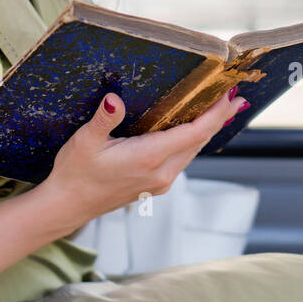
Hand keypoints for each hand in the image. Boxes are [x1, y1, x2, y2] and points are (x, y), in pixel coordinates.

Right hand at [41, 88, 250, 228]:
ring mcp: (160, 181)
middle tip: (234, 95)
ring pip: (192, 151)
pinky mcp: (155, 184)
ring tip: (221, 108)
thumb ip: (104, 119)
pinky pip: (182, 158)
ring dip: (208, 129)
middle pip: (200, 141)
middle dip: (219, 118)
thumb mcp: (85, 142)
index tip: (229, 96)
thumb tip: (115, 99)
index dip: (216, 114)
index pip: (194, 133)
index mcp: (149, 158)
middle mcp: (161, 172)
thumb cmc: (75, 173)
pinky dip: (193, 140)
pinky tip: (193, 130)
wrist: (68, 205)